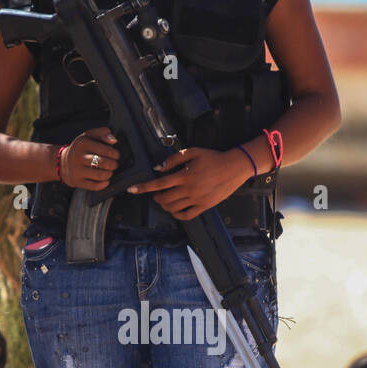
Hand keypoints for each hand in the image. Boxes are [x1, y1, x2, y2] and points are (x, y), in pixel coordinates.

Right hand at [61, 128, 118, 189]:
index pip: (107, 150)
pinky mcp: (76, 181)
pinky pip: (94, 186)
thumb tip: (114, 141)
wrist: (62, 161)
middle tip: (114, 164)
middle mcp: (78, 156)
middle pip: (104, 163)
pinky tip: (105, 180)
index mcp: (83, 143)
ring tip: (109, 172)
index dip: (115, 154)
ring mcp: (76, 170)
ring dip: (109, 174)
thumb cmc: (81, 148)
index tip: (116, 155)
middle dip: (113, 165)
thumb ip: (103, 133)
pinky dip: (103, 184)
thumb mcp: (89, 135)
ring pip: (100, 175)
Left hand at [126, 146, 250, 219]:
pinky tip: (175, 209)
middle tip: (155, 194)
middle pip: (164, 199)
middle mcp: (189, 189)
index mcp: (185, 175)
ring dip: (164, 205)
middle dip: (155, 197)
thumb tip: (158, 168)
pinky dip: (176, 214)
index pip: (159, 184)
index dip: (143, 187)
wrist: (234, 167)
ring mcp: (197, 199)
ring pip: (173, 208)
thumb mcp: (192, 151)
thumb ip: (173, 159)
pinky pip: (186, 215)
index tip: (132, 190)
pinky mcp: (204, 206)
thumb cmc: (213, 158)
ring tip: (164, 200)